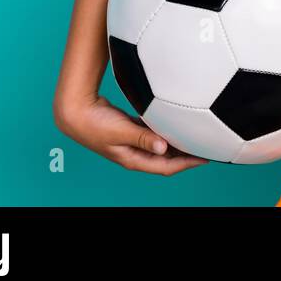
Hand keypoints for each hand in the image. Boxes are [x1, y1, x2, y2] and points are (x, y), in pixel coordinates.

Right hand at [55, 93, 210, 175]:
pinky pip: (152, 135)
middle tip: (205, 146)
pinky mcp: (130, 131)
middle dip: (186, 155)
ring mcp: (132, 143)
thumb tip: (164, 147)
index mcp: (133, 159)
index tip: (205, 157)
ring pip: (160, 147)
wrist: (75, 113)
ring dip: (176, 143)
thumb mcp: (121, 132)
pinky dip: (164, 132)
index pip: (165, 167)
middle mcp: (134, 153)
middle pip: (166, 159)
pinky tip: (174, 124)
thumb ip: (142, 138)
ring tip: (194, 136)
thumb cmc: (95, 124)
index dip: (186, 164)